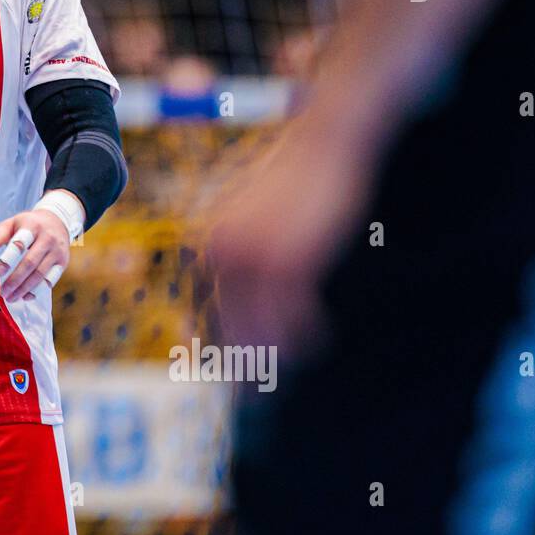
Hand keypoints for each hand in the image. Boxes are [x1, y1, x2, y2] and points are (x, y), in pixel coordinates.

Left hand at [0, 209, 70, 301]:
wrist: (58, 222)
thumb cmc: (30, 224)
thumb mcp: (13, 223)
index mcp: (32, 226)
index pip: (19, 244)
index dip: (8, 259)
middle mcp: (47, 238)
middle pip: (30, 263)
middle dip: (15, 280)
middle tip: (3, 292)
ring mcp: (57, 251)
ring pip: (40, 274)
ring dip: (24, 289)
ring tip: (11, 297)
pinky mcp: (63, 263)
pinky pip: (50, 280)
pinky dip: (37, 290)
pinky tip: (26, 296)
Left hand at [206, 116, 373, 356]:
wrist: (324, 140)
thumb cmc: (296, 178)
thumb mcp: (257, 214)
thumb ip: (243, 248)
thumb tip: (240, 288)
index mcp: (210, 239)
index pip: (209, 303)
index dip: (220, 341)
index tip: (227, 370)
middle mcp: (221, 249)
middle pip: (230, 321)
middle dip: (243, 359)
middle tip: (251, 395)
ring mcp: (254, 256)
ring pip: (260, 323)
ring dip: (276, 351)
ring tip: (288, 368)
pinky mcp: (290, 259)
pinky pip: (294, 311)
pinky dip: (304, 331)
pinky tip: (315, 341)